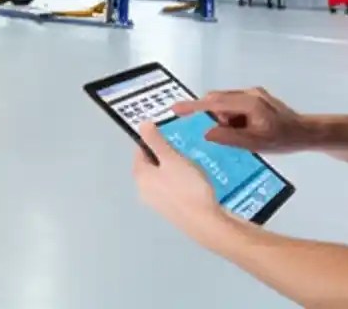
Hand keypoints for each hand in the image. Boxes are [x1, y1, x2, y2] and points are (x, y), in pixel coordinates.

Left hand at [133, 122, 226, 240]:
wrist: (207, 222)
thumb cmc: (187, 187)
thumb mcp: (172, 158)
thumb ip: (156, 141)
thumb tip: (141, 125)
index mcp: (140, 176)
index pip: (140, 151)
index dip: (154, 141)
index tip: (170, 138)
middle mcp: (144, 191)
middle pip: (152, 165)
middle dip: (168, 156)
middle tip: (184, 154)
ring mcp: (158, 203)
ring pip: (164, 177)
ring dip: (176, 169)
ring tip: (193, 168)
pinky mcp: (172, 211)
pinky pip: (174, 190)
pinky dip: (183, 183)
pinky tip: (197, 183)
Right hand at [172, 87, 312, 152]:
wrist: (306, 132)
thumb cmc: (282, 140)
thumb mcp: (256, 144)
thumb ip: (230, 137)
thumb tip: (206, 132)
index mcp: (249, 103)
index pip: (215, 102)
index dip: (193, 106)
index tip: (175, 109)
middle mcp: (249, 93)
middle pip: (218, 100)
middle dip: (213, 117)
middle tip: (220, 134)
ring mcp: (252, 93)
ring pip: (225, 102)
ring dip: (224, 118)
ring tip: (238, 134)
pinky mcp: (255, 97)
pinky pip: (233, 104)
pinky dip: (231, 116)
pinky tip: (242, 129)